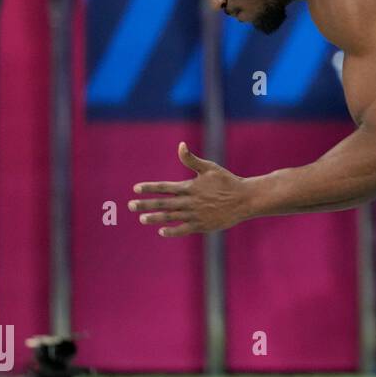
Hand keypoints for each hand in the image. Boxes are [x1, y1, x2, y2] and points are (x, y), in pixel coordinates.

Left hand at [130, 142, 249, 236]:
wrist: (245, 199)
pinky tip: (161, 231)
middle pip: (163, 203)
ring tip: (141, 218)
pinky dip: (172, 231)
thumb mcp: (210, 168)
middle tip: (130, 205)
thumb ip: (191, 159)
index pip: (165, 188)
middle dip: (146, 204)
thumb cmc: (227, 181)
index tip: (136, 189)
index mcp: (190, 187)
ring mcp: (195, 215)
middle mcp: (190, 202)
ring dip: (155, 218)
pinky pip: (183, 229)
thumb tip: (180, 145)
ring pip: (170, 217)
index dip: (150, 188)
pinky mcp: (202, 225)